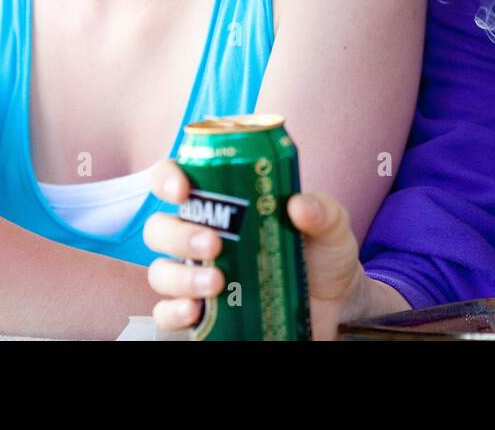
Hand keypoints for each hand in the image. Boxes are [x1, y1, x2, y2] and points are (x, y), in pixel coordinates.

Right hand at [143, 159, 369, 340]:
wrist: (335, 302)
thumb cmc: (322, 252)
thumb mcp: (331, 224)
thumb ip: (321, 209)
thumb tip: (298, 205)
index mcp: (222, 204)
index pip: (174, 179)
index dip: (167, 179)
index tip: (183, 191)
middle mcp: (200, 236)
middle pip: (160, 228)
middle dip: (179, 235)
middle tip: (213, 244)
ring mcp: (197, 276)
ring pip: (160, 272)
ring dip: (180, 277)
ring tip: (217, 283)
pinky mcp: (203, 314)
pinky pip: (165, 315)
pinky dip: (173, 313)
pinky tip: (195, 311)